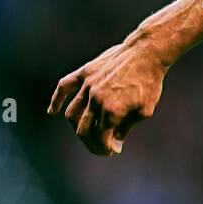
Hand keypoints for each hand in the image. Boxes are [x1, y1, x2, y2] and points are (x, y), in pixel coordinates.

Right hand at [48, 35, 166, 155]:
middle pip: (83, 130)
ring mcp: (87, 85)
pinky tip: (52, 111)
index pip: (101, 139)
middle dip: (92, 143)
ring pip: (72, 114)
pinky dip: (56, 100)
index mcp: (112, 111)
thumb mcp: (145, 110)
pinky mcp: (84, 72)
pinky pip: (64, 87)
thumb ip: (126, 127)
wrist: (147, 53)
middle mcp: (96, 100)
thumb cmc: (150, 82)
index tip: (112, 150)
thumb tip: (114, 142)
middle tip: (101, 147)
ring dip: (77, 128)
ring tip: (87, 133)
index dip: (106, 149)